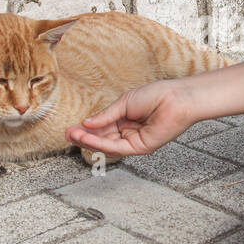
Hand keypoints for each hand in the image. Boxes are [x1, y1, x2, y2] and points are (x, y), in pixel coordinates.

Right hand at [65, 78, 196, 157]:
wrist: (176, 98)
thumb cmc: (156, 95)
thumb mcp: (124, 103)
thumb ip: (105, 115)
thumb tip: (86, 123)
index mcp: (124, 120)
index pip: (101, 128)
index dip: (85, 130)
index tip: (71, 129)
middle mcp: (128, 133)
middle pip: (101, 139)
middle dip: (84, 137)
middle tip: (68, 135)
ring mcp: (134, 141)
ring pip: (106, 146)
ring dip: (89, 142)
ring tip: (74, 136)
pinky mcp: (140, 147)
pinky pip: (117, 148)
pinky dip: (101, 144)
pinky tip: (88, 138)